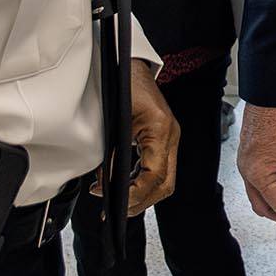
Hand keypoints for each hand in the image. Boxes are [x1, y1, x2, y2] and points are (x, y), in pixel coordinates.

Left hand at [125, 59, 178, 214]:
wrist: (130, 65)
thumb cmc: (123, 85)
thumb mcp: (115, 122)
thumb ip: (113, 155)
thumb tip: (105, 184)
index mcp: (161, 130)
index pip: (155, 176)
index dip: (136, 195)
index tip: (116, 205)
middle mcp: (171, 135)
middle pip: (166, 184)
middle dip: (142, 201)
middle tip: (117, 211)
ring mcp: (170, 137)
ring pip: (165, 180)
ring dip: (143, 195)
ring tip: (118, 202)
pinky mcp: (164, 138)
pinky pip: (159, 168)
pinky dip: (143, 182)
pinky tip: (126, 185)